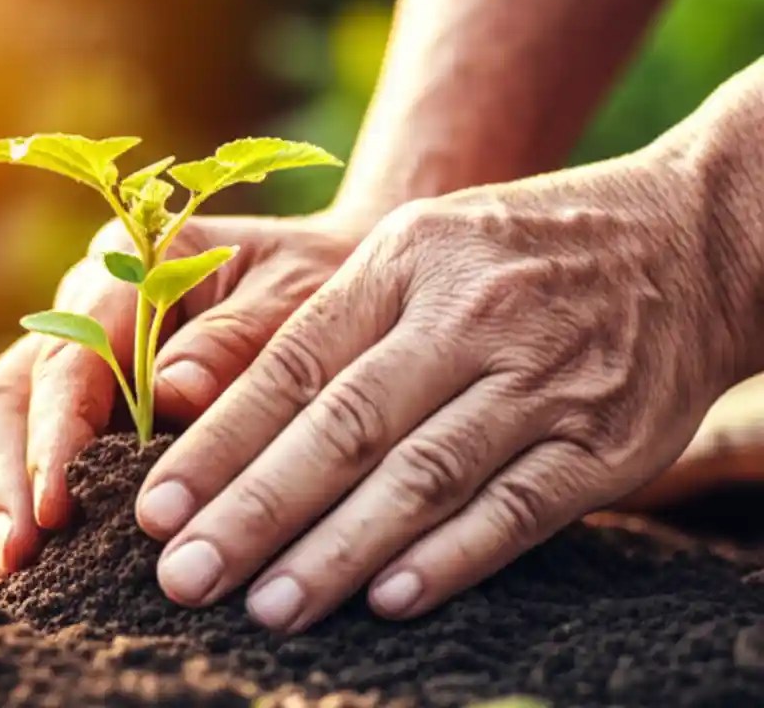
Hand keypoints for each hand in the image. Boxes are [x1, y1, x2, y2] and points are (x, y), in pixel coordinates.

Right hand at [0, 214, 358, 582]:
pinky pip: (36, 449)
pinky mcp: (91, 400)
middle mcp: (90, 304)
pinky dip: (25, 502)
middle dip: (10, 474)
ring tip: (8, 572)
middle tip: (18, 553)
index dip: (57, 435)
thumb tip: (168, 395)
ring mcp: (83, 352)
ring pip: (11, 419)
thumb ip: (238, 341)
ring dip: (3, 495)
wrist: (349, 283)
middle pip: (18, 387)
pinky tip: (19, 564)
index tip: (57, 505)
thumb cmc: (328, 285)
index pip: (75, 354)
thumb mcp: (302, 298)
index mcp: (135, 265)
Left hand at [136, 153, 758, 629]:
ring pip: (423, 478)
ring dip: (339, 550)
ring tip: (268, 605)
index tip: (159, 509)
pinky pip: (516, 510)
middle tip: (187, 576)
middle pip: (345, 429)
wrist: (686, 239)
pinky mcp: (604, 445)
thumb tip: (209, 399)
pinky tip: (387, 600)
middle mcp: (469, 320)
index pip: (294, 365)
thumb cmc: (513, 253)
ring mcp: (542, 383)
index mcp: (404, 264)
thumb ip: (330, 321)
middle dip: (255, 510)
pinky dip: (450, 560)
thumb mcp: (417, 247)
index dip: (221, 443)